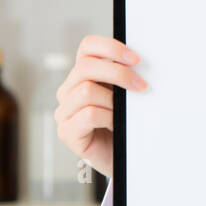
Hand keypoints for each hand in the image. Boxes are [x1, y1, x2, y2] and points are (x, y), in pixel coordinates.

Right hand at [54, 34, 146, 179]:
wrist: (122, 159)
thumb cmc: (124, 125)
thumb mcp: (125, 95)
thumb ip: (124, 77)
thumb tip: (140, 62)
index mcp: (82, 75)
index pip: (87, 46)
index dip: (110, 47)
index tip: (136, 59)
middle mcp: (68, 90)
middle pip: (85, 67)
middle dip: (118, 73)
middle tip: (141, 86)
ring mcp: (64, 112)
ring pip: (86, 90)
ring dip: (112, 101)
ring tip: (123, 114)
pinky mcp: (66, 132)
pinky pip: (88, 114)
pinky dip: (108, 118)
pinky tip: (115, 126)